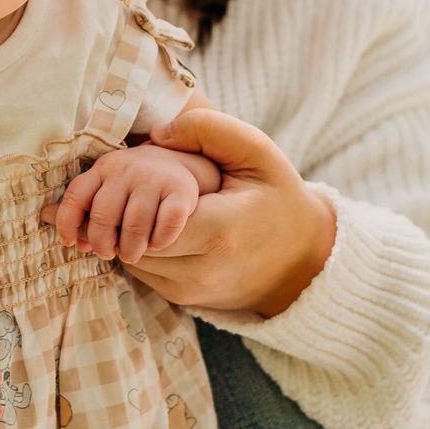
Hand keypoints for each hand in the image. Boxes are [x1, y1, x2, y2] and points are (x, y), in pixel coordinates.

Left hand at [47, 143, 215, 266]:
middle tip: (108, 254)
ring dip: (130, 249)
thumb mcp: (106, 186)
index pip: (77, 195)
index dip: (68, 223)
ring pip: (134, 224)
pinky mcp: (182, 191)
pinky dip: (160, 241)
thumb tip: (44, 215)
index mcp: (103, 168)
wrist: (181, 164)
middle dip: (101, 243)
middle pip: (103, 215)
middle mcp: (126, 170)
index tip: (70, 244)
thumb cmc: (136, 186)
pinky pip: (167, 224)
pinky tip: (157, 244)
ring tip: (131, 254)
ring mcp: (154, 179)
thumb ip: (80, 204)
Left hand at [80, 105, 337, 318]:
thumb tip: (156, 134)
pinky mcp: (182, 299)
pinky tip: (158, 224)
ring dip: (130, 230)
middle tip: (136, 183)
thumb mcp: (256, 151)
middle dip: (127, 211)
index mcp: (219, 230)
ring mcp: (190, 291)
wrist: (301, 258)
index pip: (146, 218)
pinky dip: (142, 247)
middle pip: (132, 240)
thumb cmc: (276, 196)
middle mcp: (201, 270)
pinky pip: (141, 271)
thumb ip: (208, 129)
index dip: (136, 193)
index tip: (145, 170)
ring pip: (131, 258)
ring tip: (148, 203)